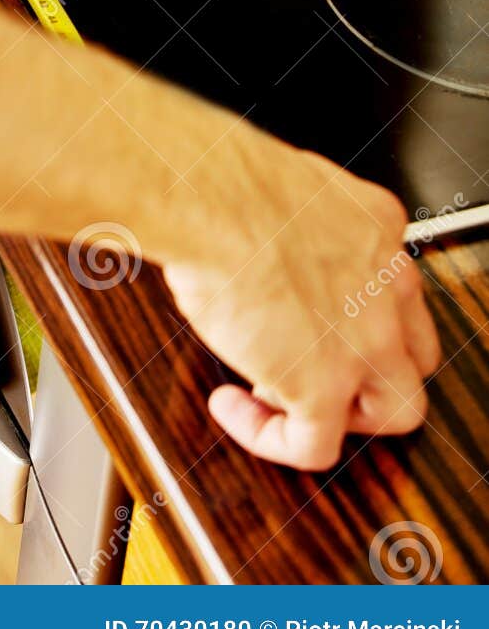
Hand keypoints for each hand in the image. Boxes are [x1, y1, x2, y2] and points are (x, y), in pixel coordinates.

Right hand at [165, 141, 440, 469]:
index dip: (357, 313)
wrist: (214, 200)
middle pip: (415, 356)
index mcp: (378, 231)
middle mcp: (387, 288)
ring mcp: (366, 342)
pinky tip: (232, 408)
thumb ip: (291, 222)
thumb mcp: (285, 188)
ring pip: (396, 411)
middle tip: (315, 364)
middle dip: (368, 370)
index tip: (314, 312)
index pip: (395, 290)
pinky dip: (270, 438)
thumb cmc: (228, 181)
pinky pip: (315, 446)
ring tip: (283, 397)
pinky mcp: (325, 386)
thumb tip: (250, 232)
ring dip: (343, 413)